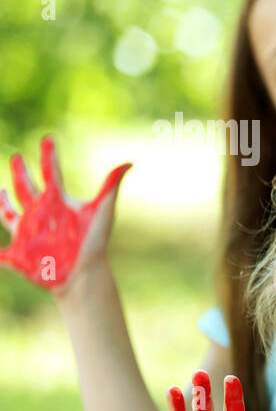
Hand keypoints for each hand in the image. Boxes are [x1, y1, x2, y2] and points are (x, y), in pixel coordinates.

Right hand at [0, 136, 130, 289]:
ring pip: (10, 212)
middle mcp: (43, 212)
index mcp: (59, 201)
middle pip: (27, 188)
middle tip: (17, 156)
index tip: (49, 138)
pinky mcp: (21, 248)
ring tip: (0, 191)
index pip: (51, 173)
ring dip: (2, 202)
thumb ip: (110, 187)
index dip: (49, 156)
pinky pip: (3, 248)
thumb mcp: (102, 212)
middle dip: (21, 173)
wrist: (85, 272)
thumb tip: (128, 162)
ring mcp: (30, 229)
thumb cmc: (95, 242)